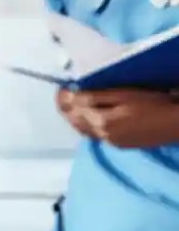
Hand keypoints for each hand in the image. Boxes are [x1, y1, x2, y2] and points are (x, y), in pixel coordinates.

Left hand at [56, 88, 178, 148]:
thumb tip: (72, 95)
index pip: (71, 108)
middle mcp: (102, 134)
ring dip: (76, 116)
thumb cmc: (153, 103)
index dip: (63, 96)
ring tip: (76, 103)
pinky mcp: (120, 144)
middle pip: (74, 120)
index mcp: (101, 121)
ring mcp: (111, 142)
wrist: (176, 124)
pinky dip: (89, 124)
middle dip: (67, 106)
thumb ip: (95, 97)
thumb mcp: (123, 94)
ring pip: (83, 129)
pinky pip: (96, 134)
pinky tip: (93, 115)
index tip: (62, 86)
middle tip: (66, 93)